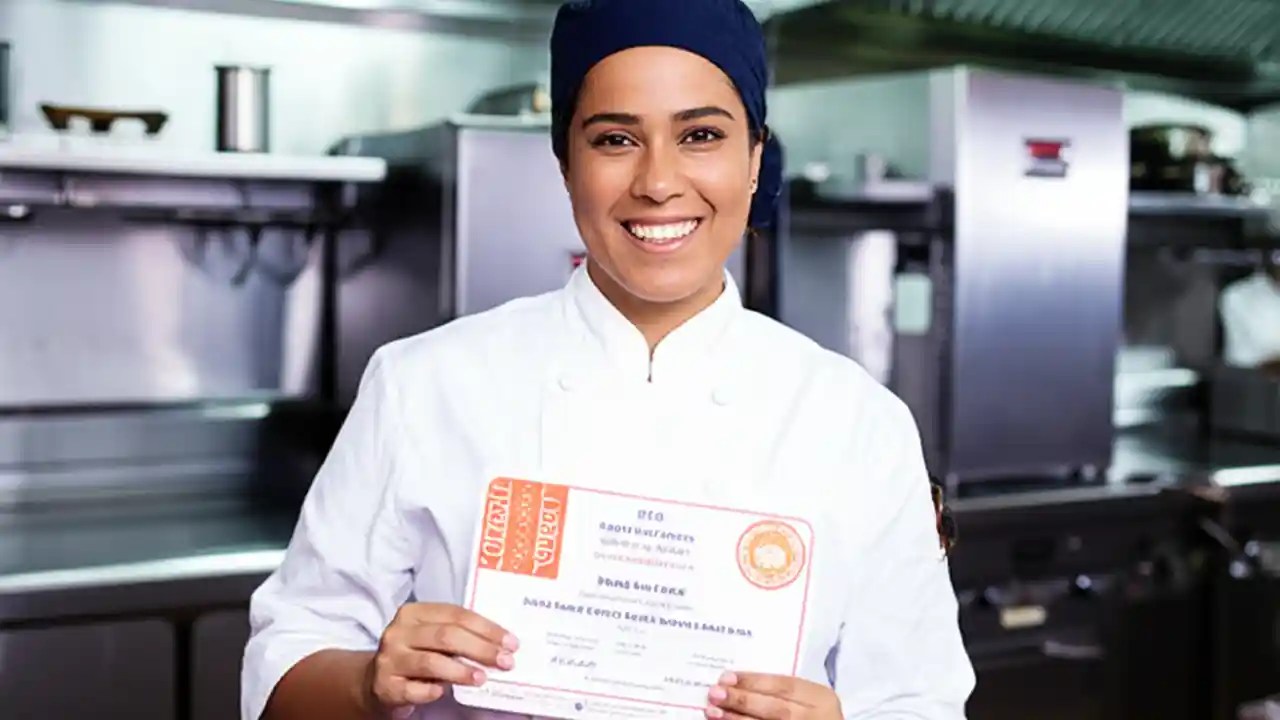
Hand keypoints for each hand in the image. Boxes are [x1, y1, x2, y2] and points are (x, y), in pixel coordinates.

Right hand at [364, 603, 518, 718]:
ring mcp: (389, 659)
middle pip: (446, 636)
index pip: (456, 615)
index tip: (510, 642)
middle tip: (505, 661)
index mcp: (413, 613)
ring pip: (431, 662)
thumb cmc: (415, 655)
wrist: (376, 681)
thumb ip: (457, 635)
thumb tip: (500, 645)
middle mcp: (398, 632)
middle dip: (480, 649)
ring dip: (461, 670)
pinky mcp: (384, 686)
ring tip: (482, 678)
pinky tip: (444, 693)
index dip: (486, 628)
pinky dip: (431, 691)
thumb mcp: (430, 637)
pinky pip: (413, 689)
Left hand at [706, 671, 841, 719]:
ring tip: (712, 711)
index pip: (785, 686)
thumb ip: (782, 691)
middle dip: (743, 700)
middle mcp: (815, 717)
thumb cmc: (811, 712)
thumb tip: (737, 682)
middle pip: (775, 709)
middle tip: (715, 692)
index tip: (727, 676)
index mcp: (821, 698)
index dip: (754, 681)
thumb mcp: (807, 698)